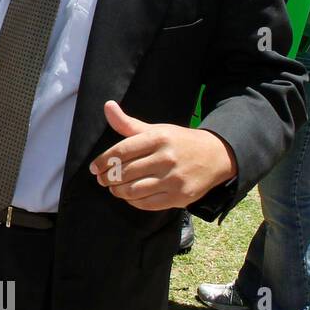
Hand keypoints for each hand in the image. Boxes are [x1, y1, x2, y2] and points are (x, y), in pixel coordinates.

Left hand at [90, 101, 237, 209]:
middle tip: (102, 179)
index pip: (121, 151)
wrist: (216, 156)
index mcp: (158, 138)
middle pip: (124, 172)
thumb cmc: (178, 142)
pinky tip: (129, 196)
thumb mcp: (155, 130)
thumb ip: (128, 123)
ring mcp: (174, 178)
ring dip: (117, 191)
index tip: (94, 168)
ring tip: (113, 188)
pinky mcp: (181, 196)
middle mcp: (166, 158)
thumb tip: (107, 105)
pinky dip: (133, 201)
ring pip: (133, 190)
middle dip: (107, 178)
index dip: (103, 161)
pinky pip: (148, 203)